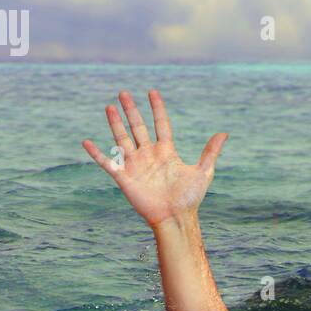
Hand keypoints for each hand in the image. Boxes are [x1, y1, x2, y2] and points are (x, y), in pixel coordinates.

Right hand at [82, 90, 227, 227]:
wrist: (175, 218)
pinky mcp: (124, 177)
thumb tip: (224, 133)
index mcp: (166, 151)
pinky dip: (97, 153)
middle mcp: (149, 155)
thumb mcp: (203, 172)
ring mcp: (136, 165)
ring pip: (122, 139)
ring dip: (115, 124)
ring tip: (110, 107)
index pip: (160, 124)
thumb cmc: (190, 198)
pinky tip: (87, 142)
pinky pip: (108, 163)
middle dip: (131, 110)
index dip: (157, 108)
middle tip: (123, 92)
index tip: (152, 92)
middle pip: (137, 127)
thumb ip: (210, 152)